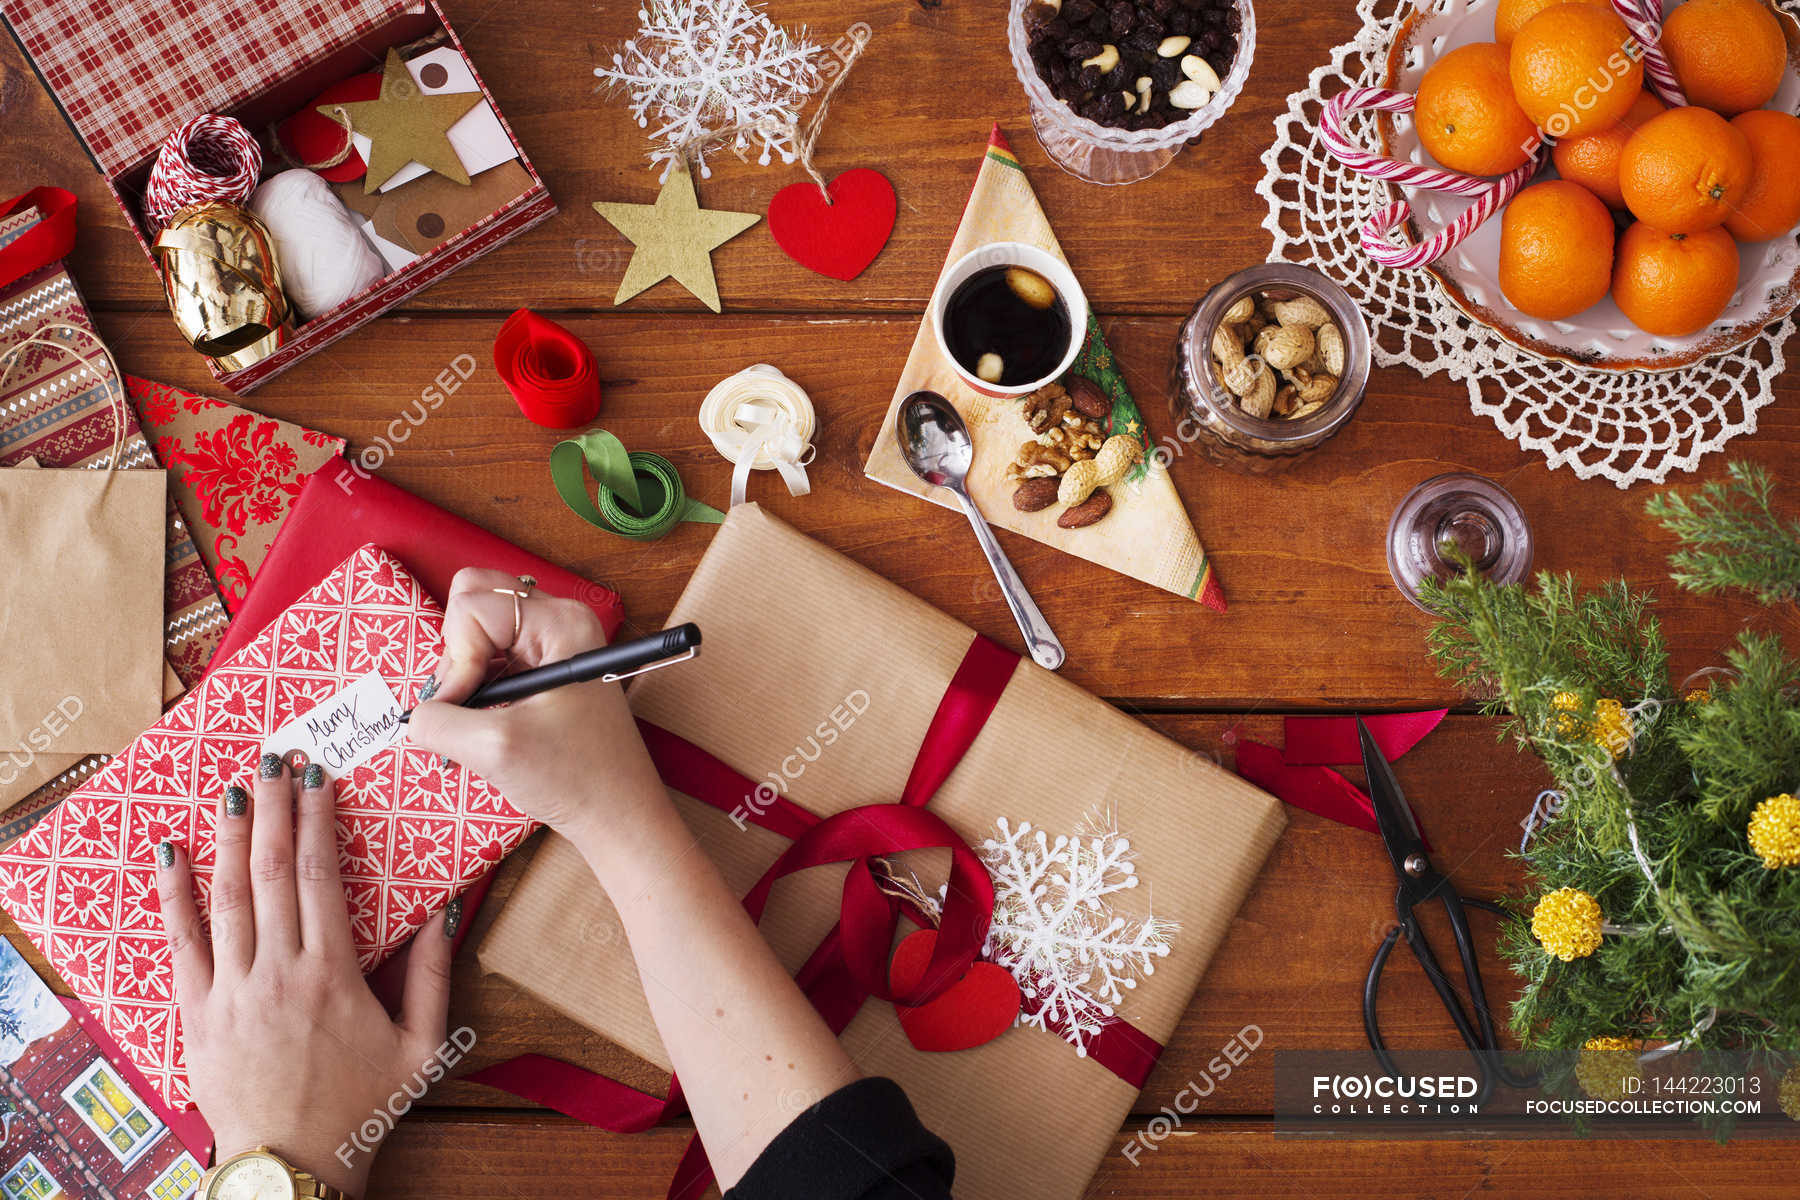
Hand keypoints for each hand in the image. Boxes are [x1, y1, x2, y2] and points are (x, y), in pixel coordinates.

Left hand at [155, 756, 453, 1196]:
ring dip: (231, 837)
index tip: (319, 779)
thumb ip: (435, 977)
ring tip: (234, 790)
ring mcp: (233, 992)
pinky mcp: (198, 1015)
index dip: (319, 820)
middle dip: (276, 809)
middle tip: (276, 760)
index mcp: (334, 974)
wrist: (295, 1166)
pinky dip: (175, 897)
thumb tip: (445, 913)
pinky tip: (172, 857)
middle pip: (272, 872)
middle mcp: (279, 972)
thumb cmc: (363, 1108)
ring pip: (228, 897)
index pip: (321, 877)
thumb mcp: (422, 1046)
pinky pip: (182, 944)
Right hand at [404, 569, 668, 849]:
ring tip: (482, 713)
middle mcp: (561, 619)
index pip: (472, 606)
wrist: (616, 813)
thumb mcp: (493, 749)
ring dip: (466, 667)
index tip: (463, 706)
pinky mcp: (548, 661)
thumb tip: (413, 715)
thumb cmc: (574, 778)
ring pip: (479, 622)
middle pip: (475, 596)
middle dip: (457, 648)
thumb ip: (438, 722)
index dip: (456, 659)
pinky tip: (491, 713)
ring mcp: (556, 638)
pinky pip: (493, 647)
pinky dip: (478, 677)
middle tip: (469, 698)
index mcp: (561, 623)